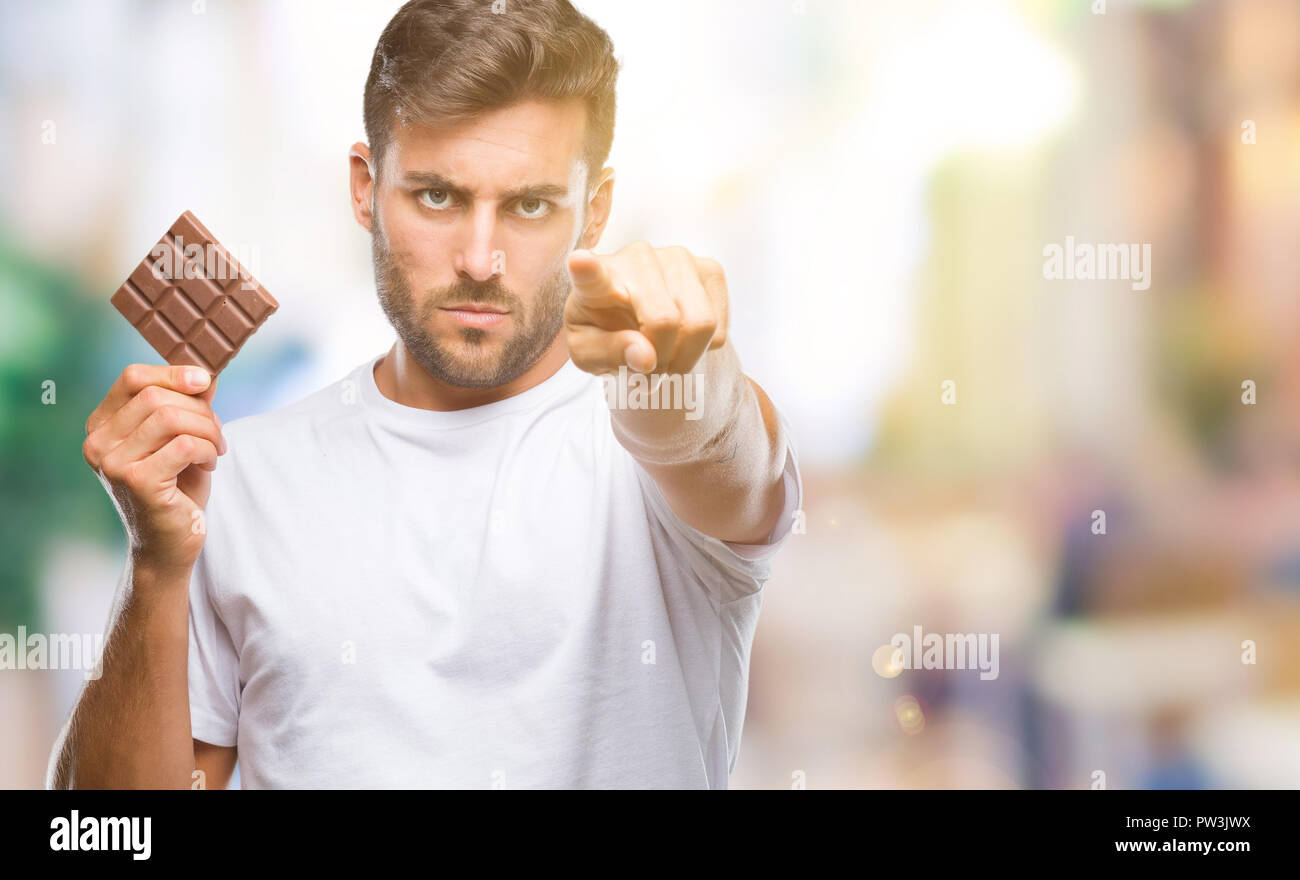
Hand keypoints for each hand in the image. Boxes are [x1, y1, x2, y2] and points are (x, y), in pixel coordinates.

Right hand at [82, 364, 226, 581]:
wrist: (170, 543)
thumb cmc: (177, 490)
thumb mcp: (182, 438)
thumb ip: (188, 405)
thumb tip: (206, 374)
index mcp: (102, 425)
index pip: (133, 378)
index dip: (173, 373)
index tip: (206, 382)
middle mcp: (98, 442)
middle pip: (157, 397)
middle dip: (200, 410)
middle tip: (217, 434)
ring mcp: (112, 463)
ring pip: (171, 418)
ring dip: (208, 430)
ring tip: (215, 450)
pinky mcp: (136, 481)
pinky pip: (185, 445)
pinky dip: (208, 450)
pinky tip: (209, 464)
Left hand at [565, 242, 729, 375]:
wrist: (634, 318)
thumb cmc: (604, 332)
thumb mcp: (589, 355)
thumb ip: (610, 355)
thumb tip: (647, 358)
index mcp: (594, 281)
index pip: (591, 274)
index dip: (587, 270)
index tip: (579, 263)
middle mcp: (637, 258)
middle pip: (665, 321)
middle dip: (662, 361)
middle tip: (649, 370)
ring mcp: (678, 258)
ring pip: (700, 324)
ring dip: (685, 358)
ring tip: (665, 358)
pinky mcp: (710, 269)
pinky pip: (719, 326)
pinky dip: (704, 348)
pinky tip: (683, 339)